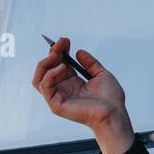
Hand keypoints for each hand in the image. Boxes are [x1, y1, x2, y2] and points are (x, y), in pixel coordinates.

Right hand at [32, 37, 133, 153]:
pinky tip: (62, 68)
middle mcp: (63, 89)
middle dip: (52, 53)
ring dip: (45, 63)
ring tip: (57, 55)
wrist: (113, 112)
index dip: (59, 51)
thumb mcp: (102, 74)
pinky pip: (44, 86)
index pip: (59, 64)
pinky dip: (50, 74)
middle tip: (61, 44)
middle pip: (46, 69)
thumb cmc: (110, 99)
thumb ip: (90, 63)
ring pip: (39, 78)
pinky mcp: (56, 104)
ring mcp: (58, 97)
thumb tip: (79, 52)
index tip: (65, 41)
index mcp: (73, 82)